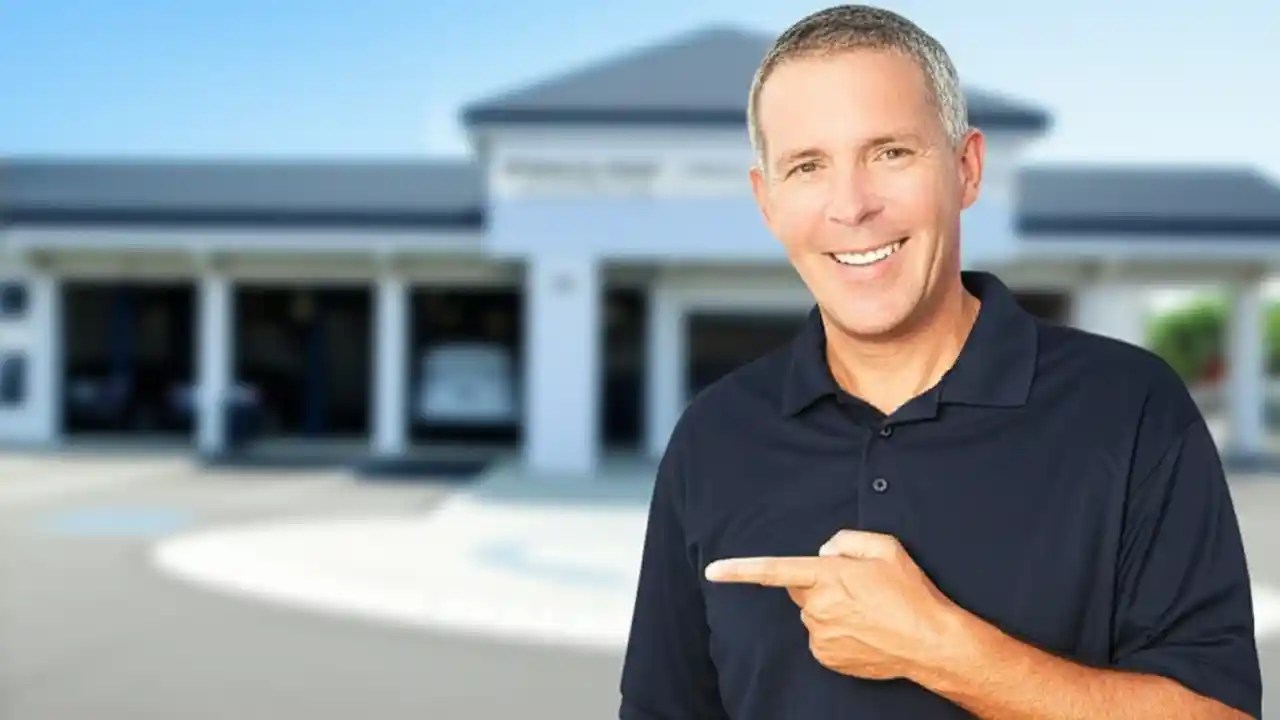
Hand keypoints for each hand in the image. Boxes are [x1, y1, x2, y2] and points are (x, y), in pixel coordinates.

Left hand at [704, 530, 959, 680]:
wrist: (930, 642)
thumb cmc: (910, 592)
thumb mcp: (885, 548)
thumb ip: (847, 540)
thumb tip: (824, 551)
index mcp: (827, 575)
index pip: (774, 570)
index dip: (740, 570)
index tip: (712, 570)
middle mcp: (817, 606)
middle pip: (800, 589)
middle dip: (818, 585)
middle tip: (856, 588)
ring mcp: (820, 634)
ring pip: (812, 614)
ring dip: (829, 609)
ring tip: (867, 612)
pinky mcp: (826, 656)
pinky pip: (821, 637)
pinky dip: (836, 632)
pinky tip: (863, 631)